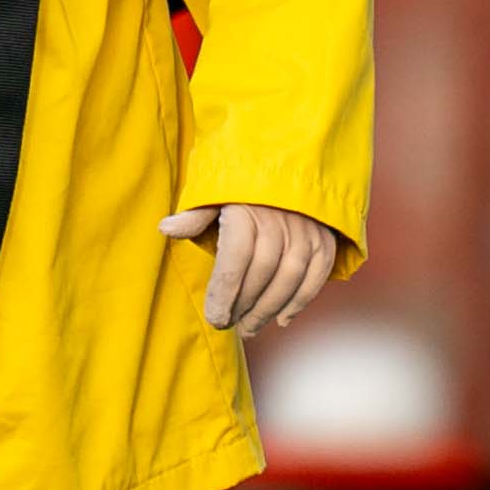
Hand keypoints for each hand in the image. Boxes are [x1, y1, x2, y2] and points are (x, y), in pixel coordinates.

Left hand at [157, 202, 341, 335]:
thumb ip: (194, 215)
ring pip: (290, 277)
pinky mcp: (324, 237)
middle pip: (262, 272)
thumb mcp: (214, 192)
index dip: (225, 293)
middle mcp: (278, 219)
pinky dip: (301, 300)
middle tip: (229, 326)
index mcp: (246, 210)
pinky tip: (282, 319)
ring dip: (269, 309)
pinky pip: (317, 274)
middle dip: (245, 306)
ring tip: (250, 327)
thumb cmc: (244, 185)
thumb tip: (165, 228)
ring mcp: (305, 228)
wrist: (290, 161)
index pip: (235, 258)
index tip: (215, 319)